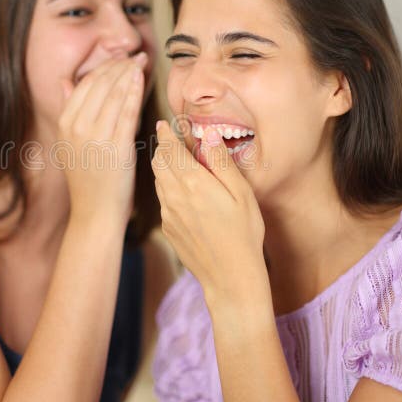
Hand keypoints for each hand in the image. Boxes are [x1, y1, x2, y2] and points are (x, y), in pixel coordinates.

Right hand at [58, 53, 147, 224]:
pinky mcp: (116, 147)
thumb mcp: (70, 141)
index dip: (105, 66)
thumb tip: (65, 81)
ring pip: (114, 93)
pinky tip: (141, 79)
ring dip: (129, 72)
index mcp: (65, 123)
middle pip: (101, 84)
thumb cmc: (87, 178)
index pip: (85, 83)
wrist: (95, 212)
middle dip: (119, 64)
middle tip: (135, 54)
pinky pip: (127, 112)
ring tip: (141, 61)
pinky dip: (134, 91)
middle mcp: (77, 127)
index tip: (120, 58)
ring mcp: (96, 136)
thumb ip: (68, 108)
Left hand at [152, 120, 266, 300]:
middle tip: (171, 140)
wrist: (230, 277)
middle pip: (158, 163)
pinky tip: (183, 193)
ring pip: (158, 181)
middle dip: (163, 148)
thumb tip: (208, 135)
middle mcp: (174, 196)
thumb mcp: (241, 193)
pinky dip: (168, 188)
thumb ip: (221, 161)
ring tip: (177, 163)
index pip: (170, 149)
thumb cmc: (243, 234)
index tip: (164, 124)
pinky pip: (163, 201)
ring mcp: (168, 214)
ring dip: (164, 168)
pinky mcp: (168, 229)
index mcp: (193, 182)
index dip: (166, 134)